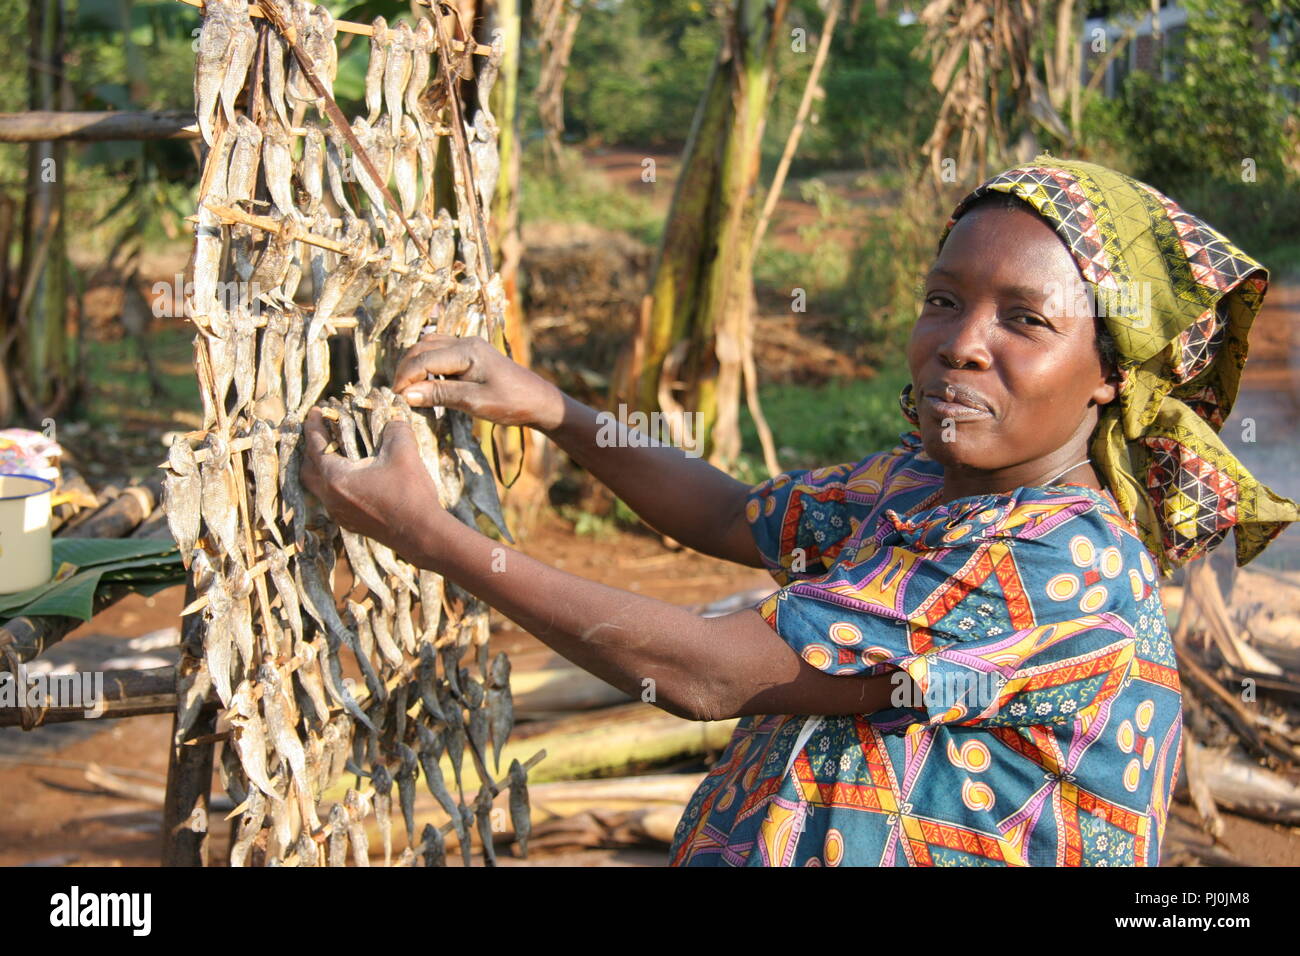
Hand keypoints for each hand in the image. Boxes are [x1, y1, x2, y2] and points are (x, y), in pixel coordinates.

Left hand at [300, 407, 444, 561]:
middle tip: (321, 433)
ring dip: (323, 468)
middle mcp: (331, 498)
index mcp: (336, 478)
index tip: (314, 410)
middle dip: (311, 449)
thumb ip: (395, 429)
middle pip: (307, 470)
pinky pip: (333, 499)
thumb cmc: (409, 494)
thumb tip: (392, 419)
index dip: (312, 426)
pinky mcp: (351, 523)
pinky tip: (355, 477)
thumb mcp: (404, 452)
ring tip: (337, 453)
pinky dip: (335, 484)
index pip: (314, 446)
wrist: (421, 534)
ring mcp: (339, 513)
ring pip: (319, 487)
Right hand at [392, 333, 565, 431]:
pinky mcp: (472, 354)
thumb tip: (407, 395)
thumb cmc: (512, 403)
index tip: (396, 398)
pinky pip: (440, 352)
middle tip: (398, 394)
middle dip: (406, 369)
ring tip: (409, 389)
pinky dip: (427, 365)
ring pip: (429, 347)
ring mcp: (469, 346)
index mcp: (467, 351)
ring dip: (415, 365)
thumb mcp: (475, 403)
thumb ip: (441, 396)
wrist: (540, 401)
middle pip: (422, 348)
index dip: (406, 378)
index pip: (424, 359)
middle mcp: (466, 342)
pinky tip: (426, 383)